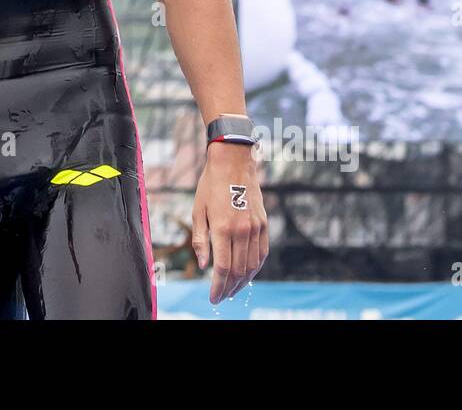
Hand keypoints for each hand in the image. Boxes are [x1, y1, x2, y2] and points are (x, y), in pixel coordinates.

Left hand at [192, 143, 268, 304]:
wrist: (233, 163)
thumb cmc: (210, 186)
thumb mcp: (198, 210)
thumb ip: (200, 239)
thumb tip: (203, 264)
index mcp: (222, 228)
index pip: (222, 268)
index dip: (218, 287)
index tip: (213, 298)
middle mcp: (241, 230)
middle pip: (238, 270)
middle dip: (229, 288)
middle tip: (222, 297)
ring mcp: (255, 228)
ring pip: (252, 265)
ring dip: (243, 282)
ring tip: (233, 290)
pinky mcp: (263, 224)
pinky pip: (262, 253)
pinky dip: (256, 267)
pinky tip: (248, 274)